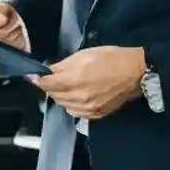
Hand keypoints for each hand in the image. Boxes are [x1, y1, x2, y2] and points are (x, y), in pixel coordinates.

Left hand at [29, 46, 144, 119]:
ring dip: (60, 95)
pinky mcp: (95, 115)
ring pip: (63, 104)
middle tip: (53, 77)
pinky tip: (77, 95)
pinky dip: (71, 104)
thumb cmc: (112, 58)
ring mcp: (87, 108)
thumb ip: (63, 65)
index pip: (46, 83)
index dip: (37, 78)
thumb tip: (49, 71)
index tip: (33, 75)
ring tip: (67, 85)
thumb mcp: (84, 54)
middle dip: (50, 86)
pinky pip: (75, 112)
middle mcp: (79, 97)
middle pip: (53, 95)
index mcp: (74, 79)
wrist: (135, 73)